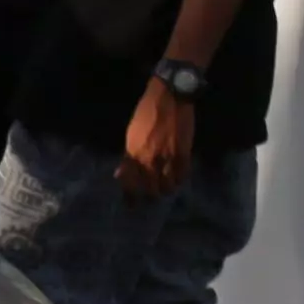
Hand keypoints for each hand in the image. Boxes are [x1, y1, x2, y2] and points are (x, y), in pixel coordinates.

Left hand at [123, 79, 194, 197]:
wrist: (170, 97)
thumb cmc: (146, 113)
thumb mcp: (131, 134)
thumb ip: (128, 155)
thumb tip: (120, 173)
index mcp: (133, 153)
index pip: (129, 182)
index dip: (130, 196)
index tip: (131, 205)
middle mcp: (148, 159)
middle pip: (149, 188)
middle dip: (149, 196)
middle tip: (151, 197)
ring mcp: (167, 157)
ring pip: (167, 185)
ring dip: (165, 190)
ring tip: (165, 189)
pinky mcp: (184, 153)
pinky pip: (182, 174)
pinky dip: (180, 179)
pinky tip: (178, 180)